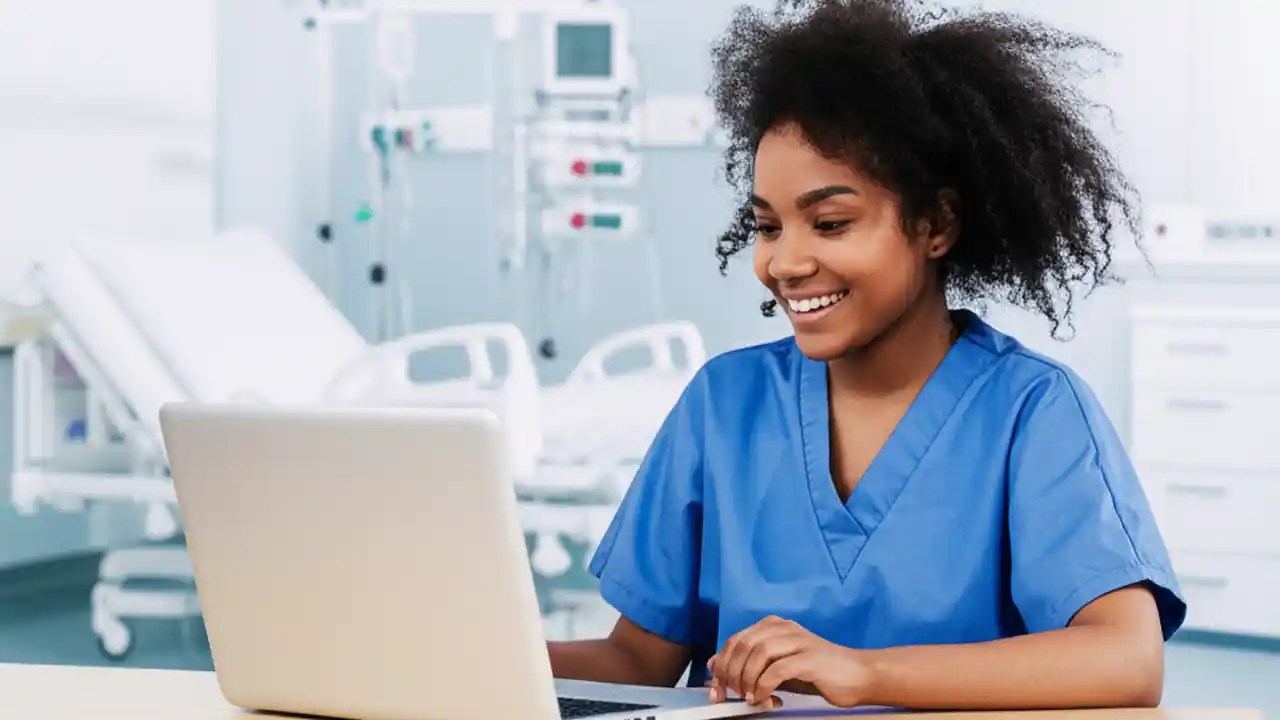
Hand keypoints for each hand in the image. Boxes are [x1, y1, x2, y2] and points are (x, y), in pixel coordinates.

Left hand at [706, 616, 872, 708]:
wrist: (858, 675)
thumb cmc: (818, 673)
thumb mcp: (778, 667)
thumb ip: (750, 664)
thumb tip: (716, 666)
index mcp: (775, 626)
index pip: (736, 640)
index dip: (722, 664)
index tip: (716, 688)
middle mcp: (785, 628)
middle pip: (744, 645)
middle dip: (731, 673)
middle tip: (731, 694)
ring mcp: (798, 641)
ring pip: (758, 653)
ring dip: (747, 679)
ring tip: (749, 697)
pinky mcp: (810, 659)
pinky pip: (777, 670)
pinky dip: (764, 686)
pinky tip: (764, 699)